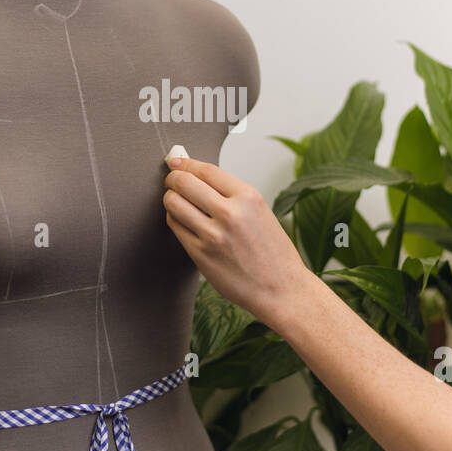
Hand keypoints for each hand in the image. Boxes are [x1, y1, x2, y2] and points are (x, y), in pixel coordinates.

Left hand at [162, 155, 312, 332]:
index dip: (186, 163)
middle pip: (184, 183)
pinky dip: (175, 219)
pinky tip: (183, 220)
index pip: (206, 170)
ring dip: (170, 198)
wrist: (281, 289)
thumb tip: (199, 176)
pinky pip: (176, 226)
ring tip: (176, 200)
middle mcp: (230, 213)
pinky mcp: (200, 254)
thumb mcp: (260, 211)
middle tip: (171, 180)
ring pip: (174, 203)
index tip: (177, 161)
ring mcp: (213, 235)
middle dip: (172, 178)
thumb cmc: (273, 253)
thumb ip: (231, 194)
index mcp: (248, 198)